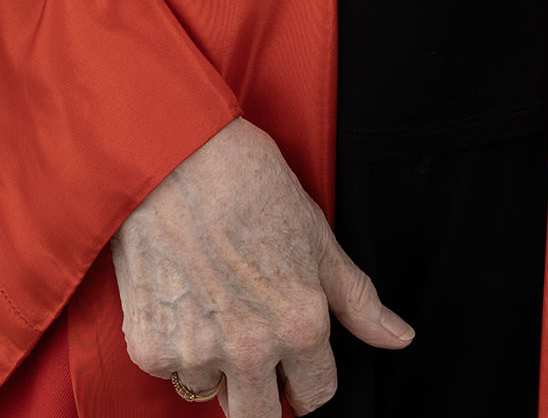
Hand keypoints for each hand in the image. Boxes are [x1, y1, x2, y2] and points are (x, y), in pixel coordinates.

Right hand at [111, 118, 410, 413]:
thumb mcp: (317, 236)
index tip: (297, 365)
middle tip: (254, 354)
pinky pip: (169, 369)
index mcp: (301, 325)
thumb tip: (398, 337)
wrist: (175, 154)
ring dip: (215, 365)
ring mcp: (196, 351)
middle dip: (263, 395)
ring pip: (212, 390)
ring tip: (213, 305)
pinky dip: (173, 345)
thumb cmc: (248, 183)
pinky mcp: (149, 345)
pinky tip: (181, 297)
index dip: (310, 379)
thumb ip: (357, 300)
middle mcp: (251, 348)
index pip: (316, 394)